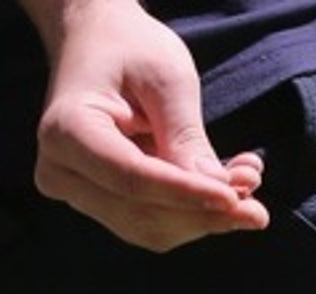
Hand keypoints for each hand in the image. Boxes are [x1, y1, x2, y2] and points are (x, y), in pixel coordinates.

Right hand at [21, 0, 268, 250]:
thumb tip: (221, 195)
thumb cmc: (131, 49)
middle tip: (255, 192)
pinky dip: (196, 211)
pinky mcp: (101, 202)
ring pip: (151, 229)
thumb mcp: (166, 79)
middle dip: (205, 212)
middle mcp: (60, 170)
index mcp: (66, 130)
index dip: (188, 195)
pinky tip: (227, 185)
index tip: (238, 197)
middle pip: (141, 214)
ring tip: (246, 179)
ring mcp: (76, 192)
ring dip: (206, 215)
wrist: (98, 42)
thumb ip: (187, 137)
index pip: (132, 180)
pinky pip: (153, 222)